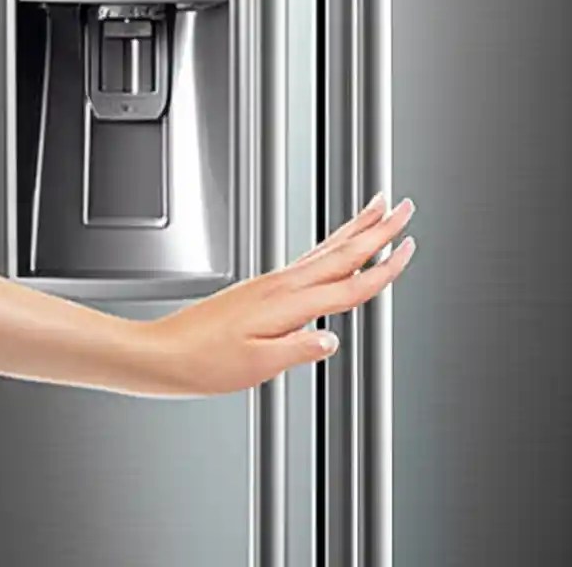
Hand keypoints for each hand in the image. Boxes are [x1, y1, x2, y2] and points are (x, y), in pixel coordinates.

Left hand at [141, 194, 415, 395]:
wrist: (163, 352)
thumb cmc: (203, 361)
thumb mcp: (256, 365)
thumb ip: (297, 350)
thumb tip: (331, 340)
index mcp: (285, 303)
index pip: (348, 284)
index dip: (382, 268)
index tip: (408, 247)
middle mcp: (280, 286)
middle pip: (341, 253)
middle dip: (376, 229)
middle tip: (404, 206)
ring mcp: (270, 284)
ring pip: (324, 251)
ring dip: (354, 229)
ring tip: (377, 211)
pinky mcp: (260, 289)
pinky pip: (307, 260)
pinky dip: (330, 247)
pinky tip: (334, 249)